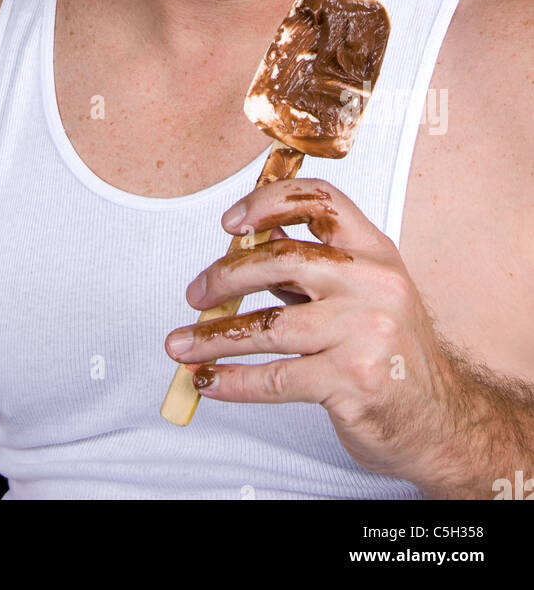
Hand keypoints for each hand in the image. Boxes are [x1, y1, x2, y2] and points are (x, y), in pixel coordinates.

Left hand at [163, 179, 460, 486]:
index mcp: (375, 252)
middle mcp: (374, 284)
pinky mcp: (352, 380)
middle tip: (195, 294)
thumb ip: (314, 269)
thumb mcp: (367, 294)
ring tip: (182, 344)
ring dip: (214, 337)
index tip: (230, 223)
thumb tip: (248, 247)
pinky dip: (233, 381)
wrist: (441, 422)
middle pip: (281, 259)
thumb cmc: (393, 353)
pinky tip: (209, 381)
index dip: (267, 203)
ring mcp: (365, 332)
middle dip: (225, 277)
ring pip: (269, 325)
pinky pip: (276, 378)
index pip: (320, 201)